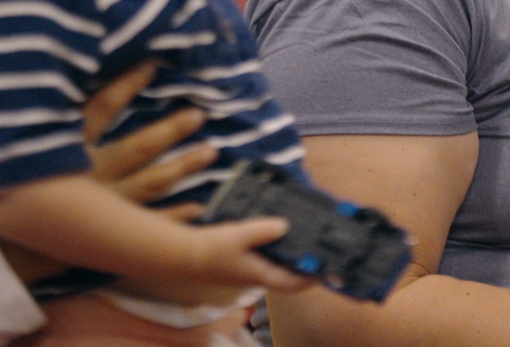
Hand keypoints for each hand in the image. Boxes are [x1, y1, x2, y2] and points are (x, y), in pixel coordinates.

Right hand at [1, 61, 215, 284]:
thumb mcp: (17, 145)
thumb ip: (46, 113)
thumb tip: (58, 73)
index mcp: (63, 151)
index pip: (101, 109)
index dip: (126, 86)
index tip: (152, 65)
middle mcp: (86, 176)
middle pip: (137, 148)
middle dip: (170, 130)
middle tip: (199, 114)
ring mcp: (98, 206)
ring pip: (148, 182)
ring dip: (181, 167)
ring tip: (210, 151)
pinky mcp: (102, 235)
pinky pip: (144, 225)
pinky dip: (172, 216)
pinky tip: (197, 208)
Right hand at [183, 217, 310, 292]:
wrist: (183, 254)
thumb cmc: (212, 249)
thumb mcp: (240, 236)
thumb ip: (264, 230)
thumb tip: (286, 226)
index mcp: (260, 275)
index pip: (291, 284)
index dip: (310, 279)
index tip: (326, 268)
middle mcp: (256, 275)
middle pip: (286, 273)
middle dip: (303, 263)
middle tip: (318, 246)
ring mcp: (248, 269)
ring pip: (275, 264)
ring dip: (289, 253)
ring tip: (303, 235)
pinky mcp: (240, 260)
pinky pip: (264, 255)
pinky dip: (274, 246)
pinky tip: (278, 229)